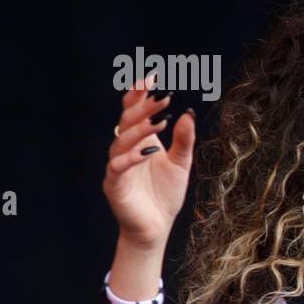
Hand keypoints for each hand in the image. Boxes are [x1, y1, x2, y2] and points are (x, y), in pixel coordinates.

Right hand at [102, 73, 196, 248]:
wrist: (156, 227)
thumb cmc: (165, 194)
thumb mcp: (181, 163)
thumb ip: (183, 140)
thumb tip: (189, 113)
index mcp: (140, 142)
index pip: (135, 112)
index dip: (141, 94)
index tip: (153, 76)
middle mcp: (125, 149)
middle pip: (127, 121)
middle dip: (144, 107)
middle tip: (162, 96)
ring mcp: (117, 165)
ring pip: (122, 140)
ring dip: (141, 128)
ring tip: (160, 119)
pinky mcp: (114, 184)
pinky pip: (118, 166)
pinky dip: (132, 156)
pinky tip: (148, 151)